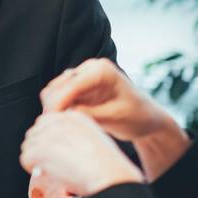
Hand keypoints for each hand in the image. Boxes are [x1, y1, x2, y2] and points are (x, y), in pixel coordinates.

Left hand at [20, 111, 142, 197]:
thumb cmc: (106, 165)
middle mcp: (60, 121)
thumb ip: (72, 135)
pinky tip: (45, 173)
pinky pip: (26, 158)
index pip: (45, 122)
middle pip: (34, 133)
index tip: (55, 152)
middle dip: (38, 148)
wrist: (110, 177)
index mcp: (74, 116)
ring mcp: (50, 135)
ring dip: (35, 159)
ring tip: (51, 169)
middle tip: (51, 163)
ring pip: (28, 146)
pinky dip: (31, 168)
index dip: (46, 139)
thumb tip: (52, 141)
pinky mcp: (42, 150)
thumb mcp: (92, 139)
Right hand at [40, 58, 189, 178]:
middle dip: (53, 107)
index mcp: (101, 70)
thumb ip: (88, 113)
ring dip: (53, 109)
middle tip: (55, 129)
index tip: (51, 122)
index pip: (71, 85)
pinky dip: (56, 110)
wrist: (145, 118)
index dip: (58, 104)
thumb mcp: (114, 116)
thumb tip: (63, 114)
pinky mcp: (76, 88)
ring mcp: (81, 77)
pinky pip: (56, 98)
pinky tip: (65, 122)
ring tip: (62, 127)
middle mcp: (88, 68)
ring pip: (52, 92)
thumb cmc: (136, 116)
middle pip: (57, 87)